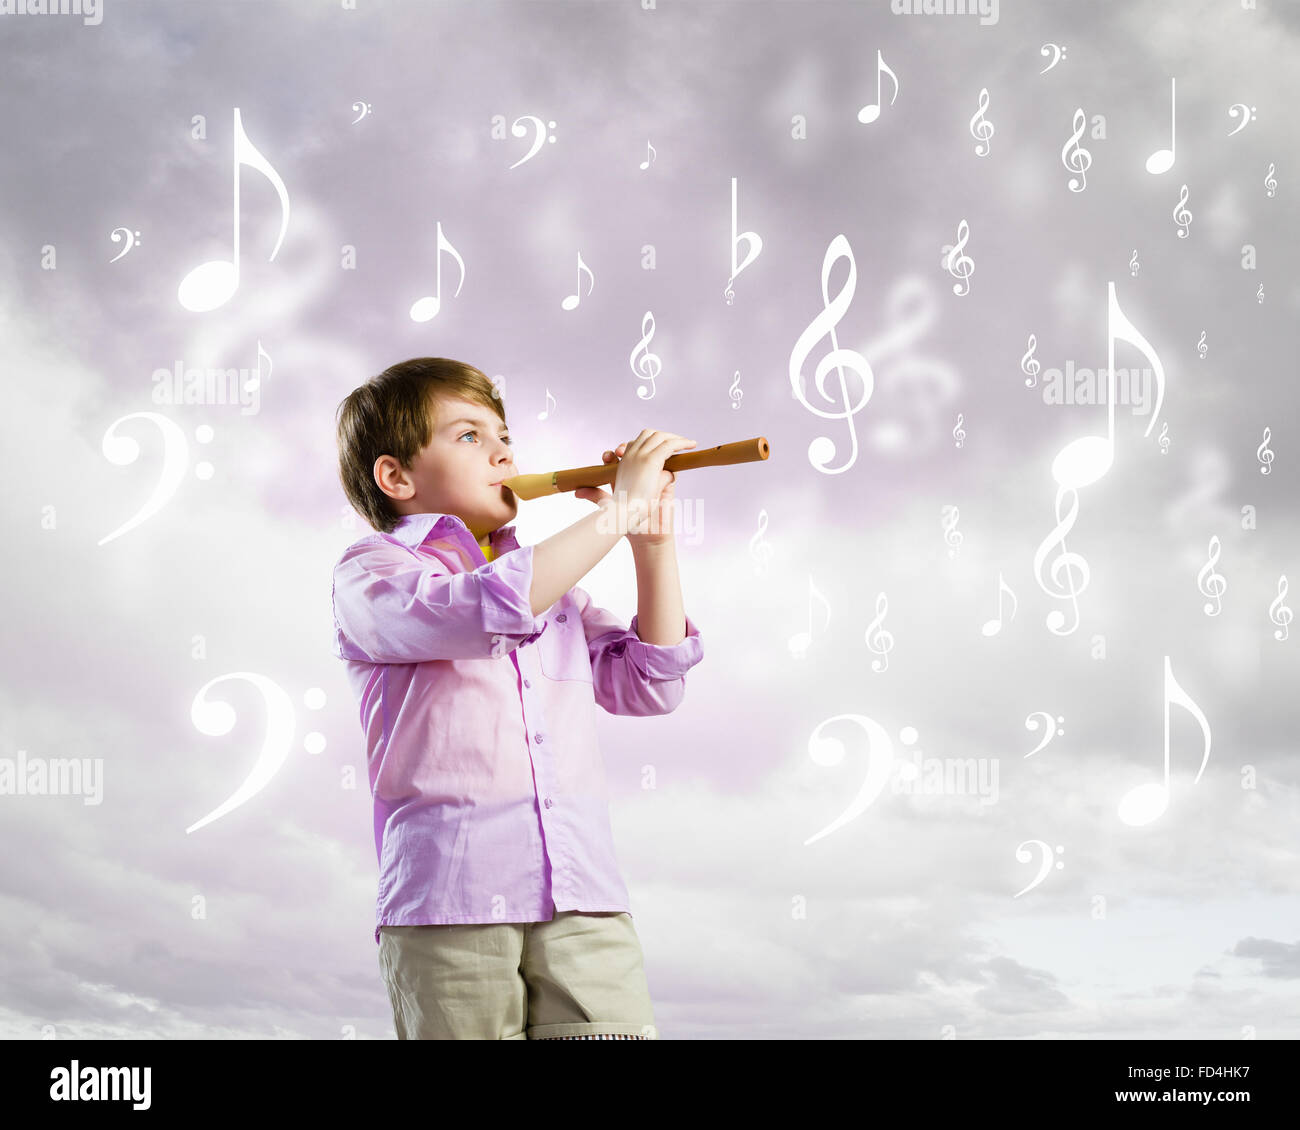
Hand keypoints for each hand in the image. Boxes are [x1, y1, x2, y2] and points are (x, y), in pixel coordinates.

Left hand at [573, 429, 696, 546]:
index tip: (607, 456)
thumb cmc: (629, 523)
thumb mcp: (610, 508)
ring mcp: (655, 474)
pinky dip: (669, 456)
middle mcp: (640, 471)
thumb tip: (577, 492)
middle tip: (619, 452)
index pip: (617, 458)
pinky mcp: (669, 481)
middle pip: (636, 449)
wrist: (648, 537)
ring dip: (648, 446)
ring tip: (641, 453)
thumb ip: (596, 497)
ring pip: (653, 452)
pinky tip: (663, 457)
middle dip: (628, 446)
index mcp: (623, 476)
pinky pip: (671, 465)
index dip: (612, 454)